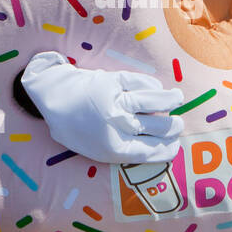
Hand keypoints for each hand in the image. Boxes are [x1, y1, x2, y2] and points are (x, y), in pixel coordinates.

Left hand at [21, 51, 184, 164]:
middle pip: (155, 127)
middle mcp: (115, 125)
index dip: (166, 149)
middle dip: (172, 127)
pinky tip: (158, 89)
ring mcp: (114, 101)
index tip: (175, 147)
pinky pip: (138, 83)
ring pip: (151, 101)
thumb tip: (155, 148)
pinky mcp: (111, 80)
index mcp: (111, 147)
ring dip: (169, 100)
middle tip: (178, 125)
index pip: (148, 151)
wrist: (53, 100)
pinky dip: (152, 86)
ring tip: (178, 99)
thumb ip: (122, 150)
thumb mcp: (94, 150)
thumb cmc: (74, 129)